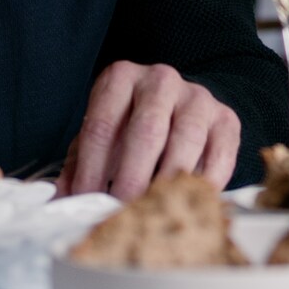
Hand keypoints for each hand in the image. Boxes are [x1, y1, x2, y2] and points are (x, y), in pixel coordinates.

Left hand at [61, 62, 242, 198]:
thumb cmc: (130, 124)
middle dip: (132, 176)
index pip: (102, 125)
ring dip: (169, 182)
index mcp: (121, 78)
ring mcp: (197, 97)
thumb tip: (62, 198)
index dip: (92, 168)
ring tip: (155, 211)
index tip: (86, 200)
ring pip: (186, 141)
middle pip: (146, 130)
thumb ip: (79, 163)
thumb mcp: (101, 134)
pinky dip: (205, 183)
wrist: (180, 104)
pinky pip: (220, 154)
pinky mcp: (226, 118)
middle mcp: (161, 80)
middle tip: (122, 209)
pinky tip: (190, 202)